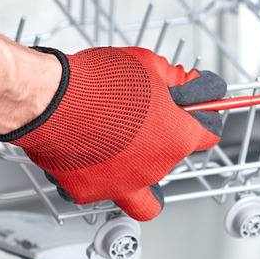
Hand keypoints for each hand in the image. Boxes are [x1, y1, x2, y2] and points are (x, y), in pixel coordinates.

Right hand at [0, 47, 225, 220]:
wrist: (51, 101)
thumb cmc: (97, 83)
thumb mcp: (148, 65)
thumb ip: (173, 79)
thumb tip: (185, 83)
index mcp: (177, 138)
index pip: (208, 135)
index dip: (203, 119)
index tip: (197, 112)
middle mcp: (154, 169)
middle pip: (170, 160)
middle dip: (161, 141)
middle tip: (142, 119)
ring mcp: (121, 185)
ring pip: (139, 193)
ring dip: (134, 171)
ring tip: (116, 146)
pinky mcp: (87, 192)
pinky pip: (98, 189)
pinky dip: (95, 175)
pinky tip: (86, 153)